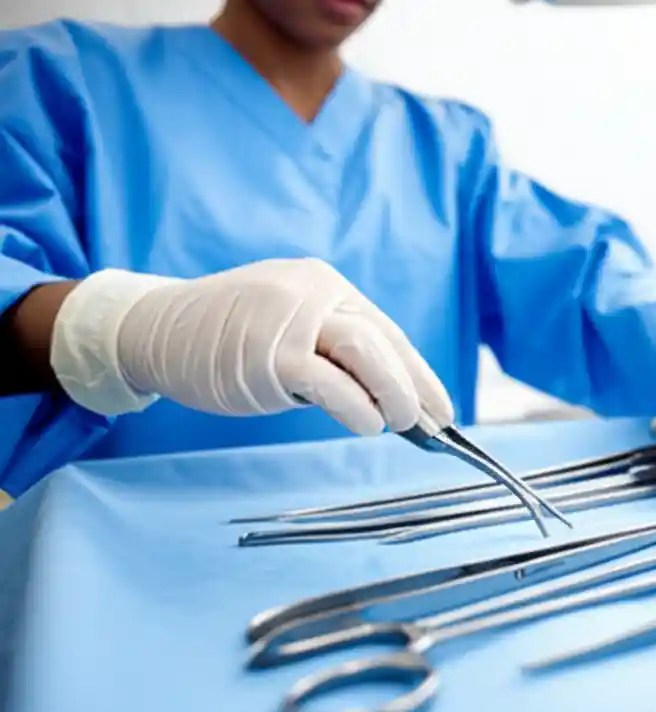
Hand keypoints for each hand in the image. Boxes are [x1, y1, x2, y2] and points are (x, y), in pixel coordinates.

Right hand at [50, 258, 451, 434]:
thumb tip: (386, 399)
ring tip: (402, 423)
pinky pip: (329, 381)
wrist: (155, 329)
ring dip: (394, 392)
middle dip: (414, 386)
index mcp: (325, 285)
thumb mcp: (288, 333)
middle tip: (432, 424)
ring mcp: (291, 319)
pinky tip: (367, 425)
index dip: (419, 372)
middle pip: (383, 340)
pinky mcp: (270, 353)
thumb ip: (332, 355)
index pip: (386, 332)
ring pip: (365, 351)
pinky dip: (356, 406)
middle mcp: (314, 293)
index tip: (441, 407)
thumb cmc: (226, 339)